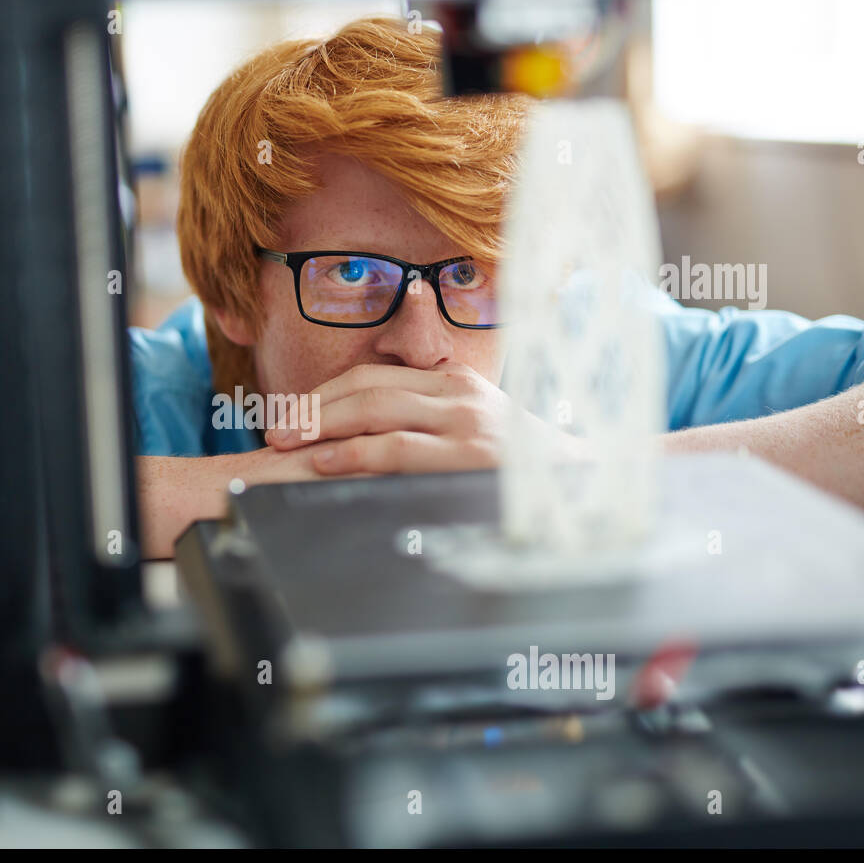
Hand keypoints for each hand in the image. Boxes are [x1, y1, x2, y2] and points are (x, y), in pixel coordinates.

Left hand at [264, 362, 584, 474]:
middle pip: (366, 388)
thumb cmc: (523, 467)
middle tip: (275, 429)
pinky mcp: (469, 455)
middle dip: (312, 408)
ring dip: (321, 426)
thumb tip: (369, 436)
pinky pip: (398, 448)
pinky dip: (353, 453)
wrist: (588, 486)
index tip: (292, 413)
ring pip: (375, 411)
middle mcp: (459, 393)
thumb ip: (432, 423)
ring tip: (288, 443)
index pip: (374, 376)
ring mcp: (466, 422)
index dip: (324, 394)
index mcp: (456, 382)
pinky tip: (326, 461)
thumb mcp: (478, 428)